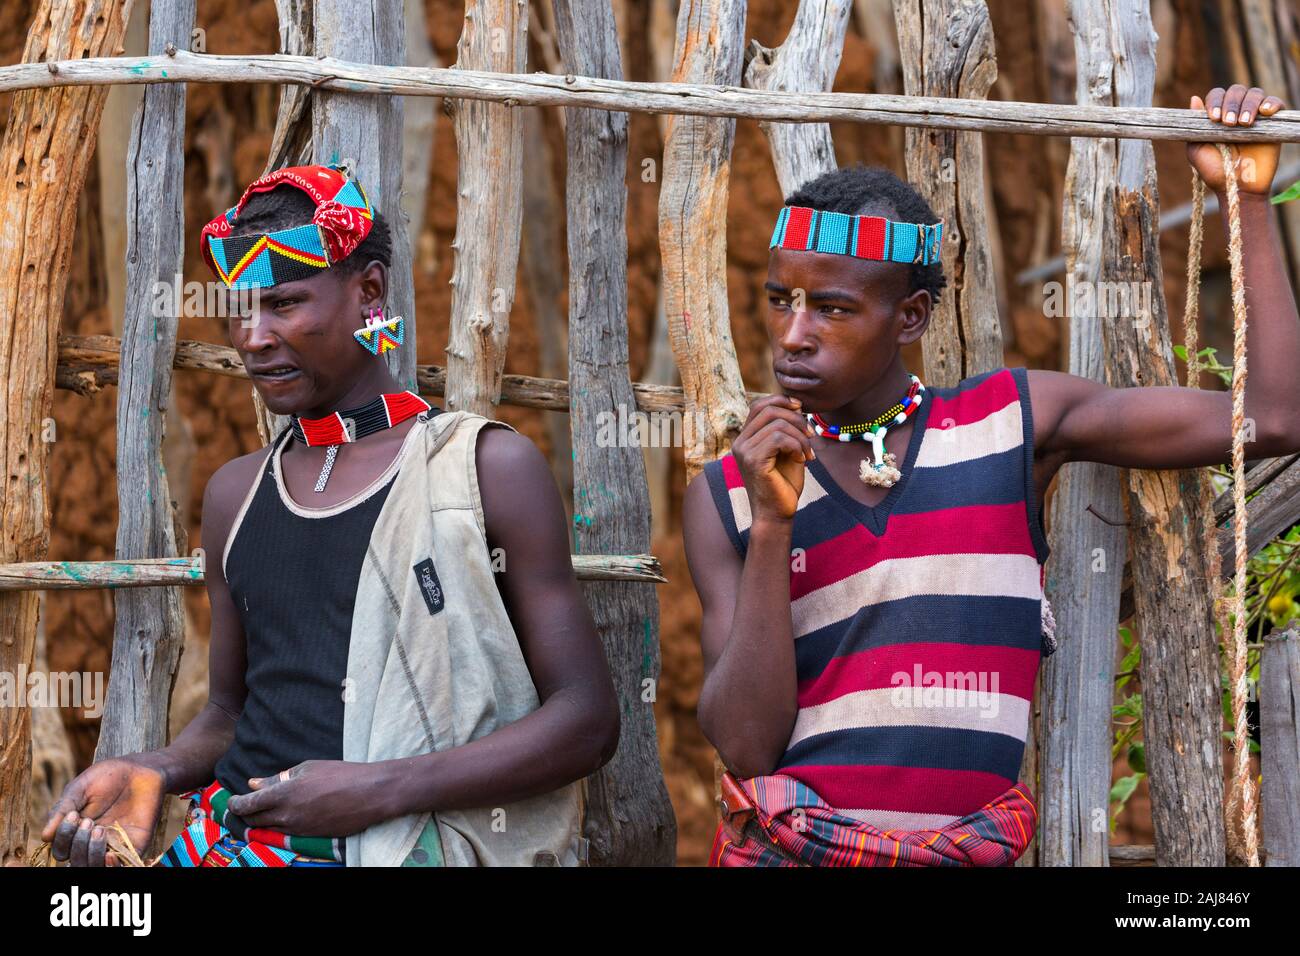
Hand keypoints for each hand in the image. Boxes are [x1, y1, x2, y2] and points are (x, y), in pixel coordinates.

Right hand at [40, 758, 165, 866]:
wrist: (140, 770)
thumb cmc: (107, 777)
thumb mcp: (79, 789)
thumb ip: (62, 810)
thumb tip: (45, 836)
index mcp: (76, 831)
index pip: (61, 850)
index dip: (63, 838)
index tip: (73, 815)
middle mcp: (92, 842)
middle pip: (75, 862)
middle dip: (78, 844)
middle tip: (89, 821)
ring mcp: (112, 845)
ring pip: (94, 866)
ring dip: (92, 853)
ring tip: (99, 829)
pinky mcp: (133, 846)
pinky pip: (121, 867)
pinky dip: (112, 866)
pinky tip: (110, 854)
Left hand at [224, 760, 390, 836]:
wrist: (370, 794)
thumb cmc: (340, 774)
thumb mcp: (307, 768)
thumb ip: (277, 778)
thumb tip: (254, 783)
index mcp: (283, 794)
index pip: (248, 805)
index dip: (235, 804)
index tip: (231, 801)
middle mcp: (286, 815)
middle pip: (254, 820)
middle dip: (244, 814)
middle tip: (241, 807)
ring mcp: (298, 829)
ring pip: (268, 829)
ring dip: (261, 821)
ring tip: (260, 812)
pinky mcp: (309, 836)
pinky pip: (285, 833)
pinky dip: (277, 825)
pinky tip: (282, 817)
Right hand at [730, 395, 814, 522]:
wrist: (778, 513)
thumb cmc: (783, 484)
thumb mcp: (786, 450)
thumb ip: (785, 429)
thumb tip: (796, 405)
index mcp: (745, 438)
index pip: (759, 405)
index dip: (781, 400)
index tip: (801, 408)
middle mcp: (740, 442)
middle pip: (768, 410)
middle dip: (796, 419)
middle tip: (811, 436)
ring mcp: (744, 451)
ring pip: (778, 424)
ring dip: (801, 437)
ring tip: (808, 454)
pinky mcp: (753, 461)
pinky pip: (780, 439)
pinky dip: (797, 446)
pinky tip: (802, 460)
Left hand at [1187, 85, 1285, 195]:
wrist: (1238, 188)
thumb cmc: (1216, 171)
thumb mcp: (1197, 150)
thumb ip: (1194, 127)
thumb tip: (1195, 98)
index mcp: (1218, 117)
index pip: (1217, 95)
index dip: (1215, 102)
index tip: (1214, 118)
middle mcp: (1236, 112)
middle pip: (1236, 90)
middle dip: (1231, 103)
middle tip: (1229, 124)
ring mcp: (1256, 116)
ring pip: (1255, 93)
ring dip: (1248, 104)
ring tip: (1244, 124)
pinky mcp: (1273, 123)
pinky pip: (1277, 102)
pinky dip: (1271, 103)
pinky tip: (1264, 112)